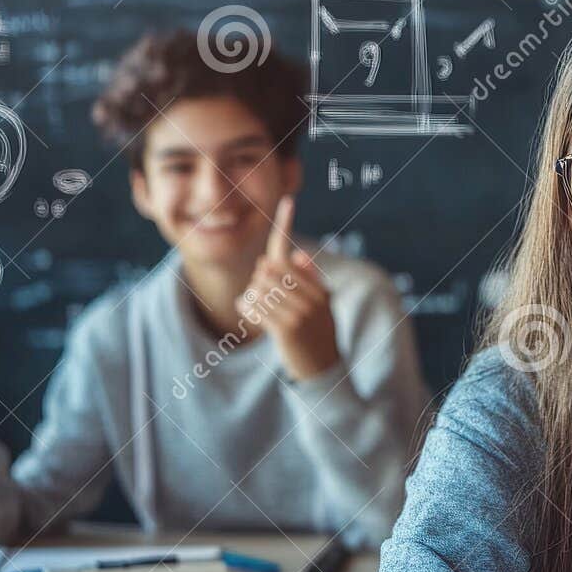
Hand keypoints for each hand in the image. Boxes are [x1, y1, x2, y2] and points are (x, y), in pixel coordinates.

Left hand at [240, 196, 339, 380]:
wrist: (324, 370)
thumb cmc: (317, 335)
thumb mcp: (319, 306)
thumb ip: (309, 280)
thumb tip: (299, 253)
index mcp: (317, 288)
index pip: (293, 255)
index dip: (287, 226)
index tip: (288, 201)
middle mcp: (311, 297)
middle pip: (268, 271)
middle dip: (258, 282)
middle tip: (261, 299)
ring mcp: (301, 312)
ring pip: (259, 288)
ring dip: (250, 299)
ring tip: (256, 310)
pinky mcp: (287, 328)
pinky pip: (256, 307)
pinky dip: (248, 309)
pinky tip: (251, 315)